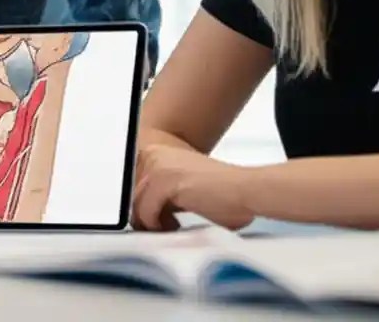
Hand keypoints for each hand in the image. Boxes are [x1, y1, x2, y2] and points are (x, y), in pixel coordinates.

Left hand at [131, 144, 255, 231]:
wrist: (247, 191)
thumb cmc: (222, 194)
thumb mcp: (181, 189)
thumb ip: (160, 195)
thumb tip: (138, 214)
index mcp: (156, 152)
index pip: (131, 186)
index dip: (141, 205)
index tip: (155, 219)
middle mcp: (153, 154)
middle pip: (132, 196)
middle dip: (145, 216)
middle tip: (167, 225)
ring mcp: (157, 166)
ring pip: (136, 206)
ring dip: (152, 223)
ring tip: (173, 226)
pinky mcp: (164, 182)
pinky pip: (145, 212)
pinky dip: (158, 226)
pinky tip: (176, 226)